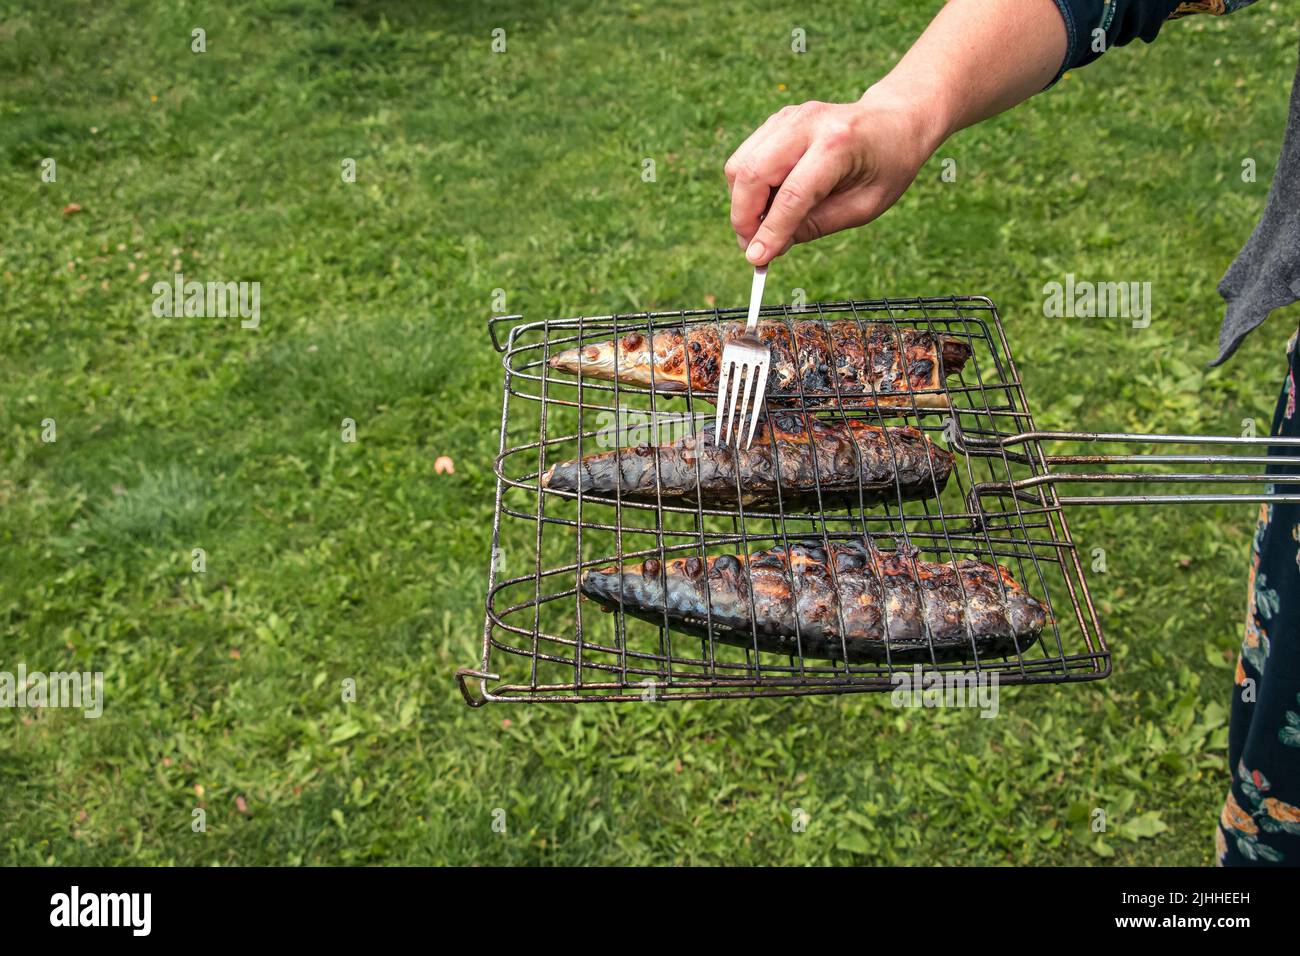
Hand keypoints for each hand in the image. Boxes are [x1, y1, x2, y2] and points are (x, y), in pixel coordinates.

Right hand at [724, 91, 938, 266]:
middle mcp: (807, 124)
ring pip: (740, 165)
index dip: (770, 231)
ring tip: (764, 226)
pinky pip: (745, 158)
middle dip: (744, 217)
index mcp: (838, 144)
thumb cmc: (887, 166)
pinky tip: (769, 204)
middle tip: (752, 247)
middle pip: (753, 173)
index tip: (757, 260)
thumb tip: (769, 246)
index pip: (792, 194)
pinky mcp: (777, 121)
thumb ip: (816, 225)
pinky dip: (747, 188)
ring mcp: (788, 118)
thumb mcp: (864, 207)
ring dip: (742, 203)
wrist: (896, 120)